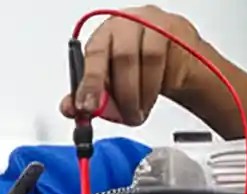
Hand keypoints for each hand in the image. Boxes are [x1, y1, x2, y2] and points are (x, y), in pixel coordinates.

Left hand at [58, 5, 205, 125]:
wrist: (176, 61)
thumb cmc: (137, 70)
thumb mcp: (109, 84)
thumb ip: (88, 95)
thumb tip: (70, 109)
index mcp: (102, 36)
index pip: (94, 53)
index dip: (91, 81)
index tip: (88, 106)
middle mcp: (125, 25)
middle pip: (122, 55)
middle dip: (122, 93)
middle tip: (124, 116)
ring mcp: (150, 23)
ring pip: (147, 58)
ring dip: (142, 93)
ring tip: (137, 111)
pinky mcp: (174, 29)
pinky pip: (167, 60)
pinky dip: (156, 86)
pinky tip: (150, 97)